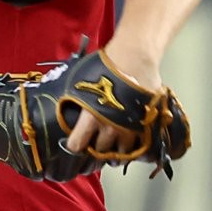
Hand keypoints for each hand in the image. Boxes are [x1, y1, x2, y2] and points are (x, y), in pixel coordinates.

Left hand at [64, 42, 153, 156]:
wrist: (135, 58)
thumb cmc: (106, 65)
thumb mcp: (80, 81)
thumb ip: (74, 98)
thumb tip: (65, 104)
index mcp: (91, 118)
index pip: (77, 145)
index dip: (75, 145)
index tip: (76, 143)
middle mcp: (110, 128)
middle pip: (100, 150)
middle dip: (96, 147)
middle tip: (96, 141)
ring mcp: (129, 129)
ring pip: (121, 152)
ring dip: (116, 150)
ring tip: (115, 144)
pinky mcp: (145, 125)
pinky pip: (139, 145)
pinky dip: (134, 145)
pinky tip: (131, 140)